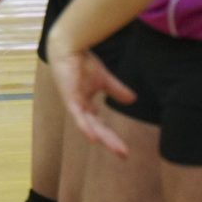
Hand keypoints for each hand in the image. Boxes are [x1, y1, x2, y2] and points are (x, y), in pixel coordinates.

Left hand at [46, 28, 135, 157]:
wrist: (68, 45)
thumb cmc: (81, 61)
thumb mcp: (104, 79)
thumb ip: (116, 90)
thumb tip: (133, 100)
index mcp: (85, 105)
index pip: (100, 125)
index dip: (111, 137)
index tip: (125, 151)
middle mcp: (79, 108)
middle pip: (97, 129)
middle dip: (110, 141)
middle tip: (125, 155)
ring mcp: (74, 103)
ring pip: (90, 126)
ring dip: (104, 138)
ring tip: (118, 150)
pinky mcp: (70, 98)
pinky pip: (78, 115)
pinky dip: (85, 127)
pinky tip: (93, 138)